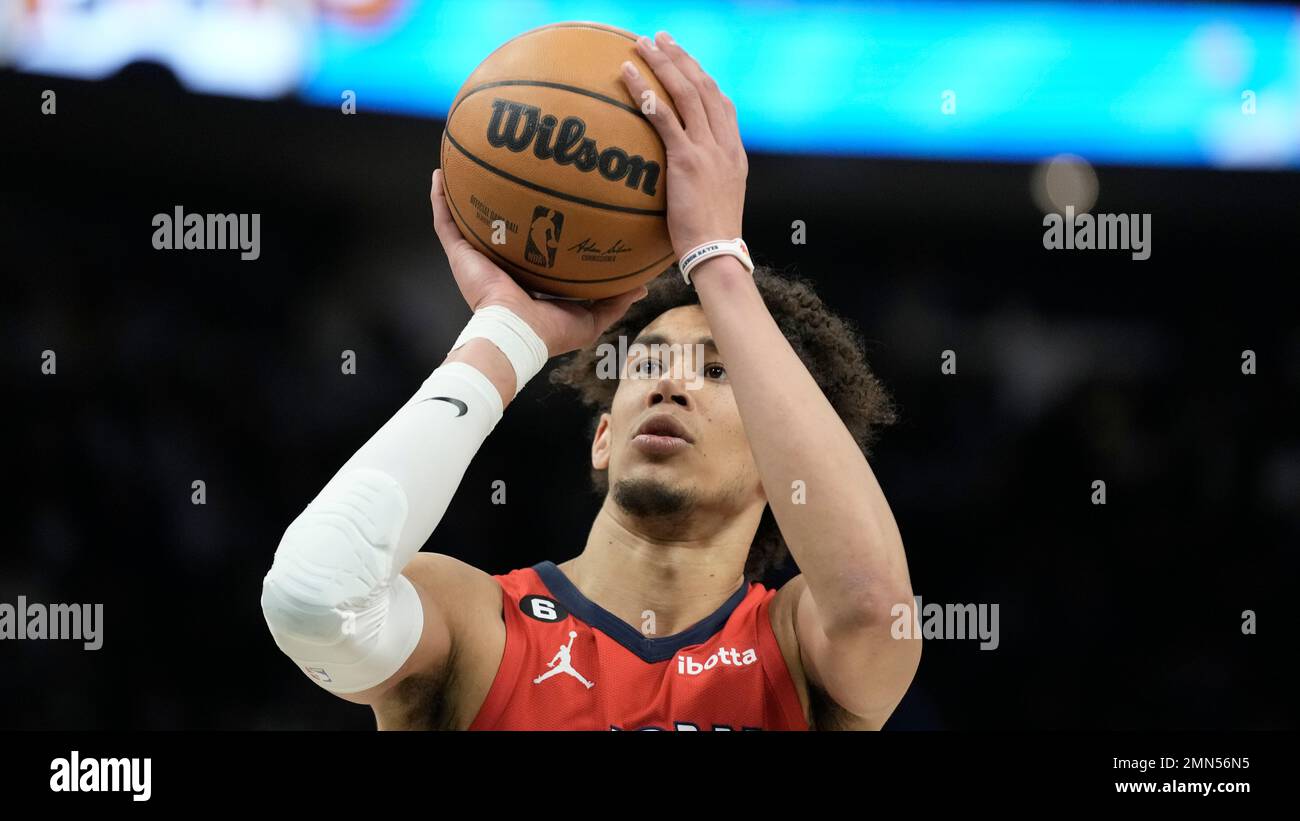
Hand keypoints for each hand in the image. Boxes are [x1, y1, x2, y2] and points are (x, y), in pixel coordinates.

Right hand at [430, 169, 646, 357]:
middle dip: (504, 197)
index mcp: (526, 275)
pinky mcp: (459, 255)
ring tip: (467, 160)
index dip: (540, 219)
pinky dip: (439, 198)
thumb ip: (615, 300)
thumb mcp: (591, 317)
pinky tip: (438, 173)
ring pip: (467, 217)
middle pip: (501, 223)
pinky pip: (445, 221)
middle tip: (515, 165)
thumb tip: (642, 285)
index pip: (533, 242)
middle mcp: (500, 263)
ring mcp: (476, 258)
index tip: (554, 194)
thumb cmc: (549, 333)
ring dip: (465, 191)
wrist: (514, 335)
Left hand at [619, 31, 747, 259]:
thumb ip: (702, 185)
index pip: (722, 105)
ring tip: (643, 44)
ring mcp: (708, 150)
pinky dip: (644, 91)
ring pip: (687, 93)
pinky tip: (626, 76)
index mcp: (734, 154)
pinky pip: (663, 116)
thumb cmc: (710, 241)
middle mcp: (725, 145)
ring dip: (664, 63)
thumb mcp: (713, 205)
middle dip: (682, 58)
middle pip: (705, 88)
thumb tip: (681, 189)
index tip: (687, 64)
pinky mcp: (688, 160)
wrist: (717, 254)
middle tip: (661, 39)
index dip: (704, 79)